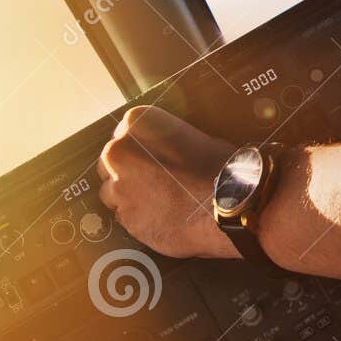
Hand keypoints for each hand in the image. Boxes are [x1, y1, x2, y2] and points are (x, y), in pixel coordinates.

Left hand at [98, 106, 239, 259]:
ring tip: (160, 202)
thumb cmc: (220, 167)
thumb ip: (166, 142)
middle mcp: (119, 151)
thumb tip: (163, 152)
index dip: (137, 152)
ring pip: (113, 193)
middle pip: (109, 164)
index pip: (122, 135)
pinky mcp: (125, 217)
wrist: (230, 204)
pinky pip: (125, 217)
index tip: (148, 162)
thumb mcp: (194, 136)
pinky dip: (139, 218)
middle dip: (127, 174)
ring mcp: (119, 186)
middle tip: (153, 183)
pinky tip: (163, 217)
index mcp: (136, 122)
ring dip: (130, 197)